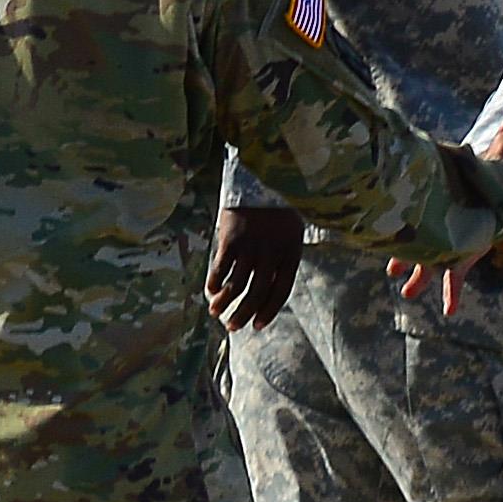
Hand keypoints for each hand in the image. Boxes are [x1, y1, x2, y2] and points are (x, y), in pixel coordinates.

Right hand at [203, 200, 305, 332]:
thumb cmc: (278, 205)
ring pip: (236, 286)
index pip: (281, 291)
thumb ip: (283, 256)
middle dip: (242, 314)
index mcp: (291, 253)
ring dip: (224, 303)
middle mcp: (272, 254)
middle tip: (232, 327)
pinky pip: (220, 269)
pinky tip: (210, 292)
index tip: (257, 325)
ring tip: (216, 313)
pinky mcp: (231, 239)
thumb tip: (268, 286)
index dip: (268, 311)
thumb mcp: (292, 230)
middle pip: (257, 294)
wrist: (264, 174)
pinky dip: (214, 284)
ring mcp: (251, 247)